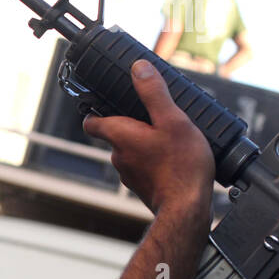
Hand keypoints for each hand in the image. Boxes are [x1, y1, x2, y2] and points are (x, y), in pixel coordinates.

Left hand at [82, 60, 214, 215]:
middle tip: (155, 116)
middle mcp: (118, 156)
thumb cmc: (181, 166)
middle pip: (116, 133)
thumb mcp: (172, 120)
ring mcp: (129, 174)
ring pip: (131, 151)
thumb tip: (138, 69)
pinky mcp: (142, 187)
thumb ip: (154, 94)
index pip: (92, 121)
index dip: (95, 110)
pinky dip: (154, 160)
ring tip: (170, 138)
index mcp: (119, 136)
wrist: (187, 210)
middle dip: (132, 124)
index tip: (104, 101)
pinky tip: (174, 158)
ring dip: (145, 143)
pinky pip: (144, 166)